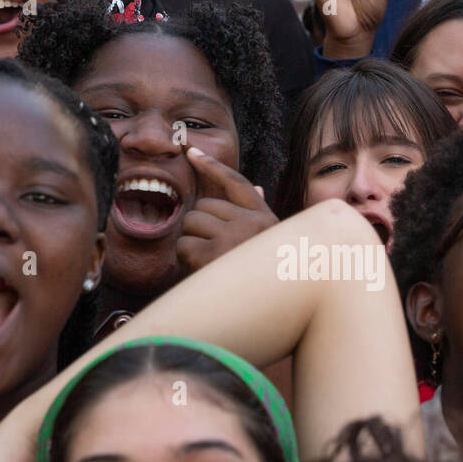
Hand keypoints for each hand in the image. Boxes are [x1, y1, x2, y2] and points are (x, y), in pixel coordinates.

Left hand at [176, 148, 277, 272]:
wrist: (278, 310)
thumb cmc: (270, 281)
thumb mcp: (270, 245)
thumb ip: (259, 216)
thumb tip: (257, 188)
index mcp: (266, 218)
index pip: (235, 182)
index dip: (211, 166)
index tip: (190, 150)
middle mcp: (252, 222)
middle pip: (205, 206)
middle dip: (200, 228)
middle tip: (212, 253)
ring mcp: (234, 237)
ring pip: (191, 223)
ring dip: (192, 244)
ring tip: (210, 265)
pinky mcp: (214, 255)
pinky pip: (184, 246)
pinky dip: (186, 261)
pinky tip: (203, 273)